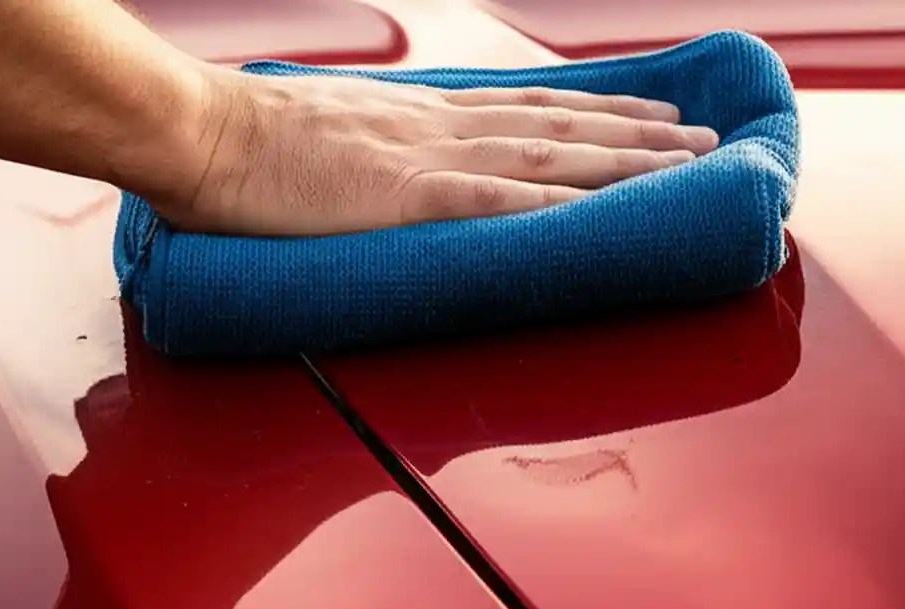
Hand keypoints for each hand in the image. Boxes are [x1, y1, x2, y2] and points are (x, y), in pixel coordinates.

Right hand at [147, 66, 718, 235]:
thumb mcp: (335, 130)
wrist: (202, 133)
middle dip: (638, 134)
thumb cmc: (252, 140)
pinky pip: (496, 198)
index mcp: (424, 117)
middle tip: (703, 138)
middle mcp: (442, 128)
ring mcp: (428, 160)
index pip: (532, 108)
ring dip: (623, 160)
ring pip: (549, 154)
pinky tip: (603, 204)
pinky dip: (555, 199)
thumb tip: (409, 165)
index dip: (599, 111)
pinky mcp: (405, 197)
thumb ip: (386, 146)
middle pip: (560, 126)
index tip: (651, 113)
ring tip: (685, 162)